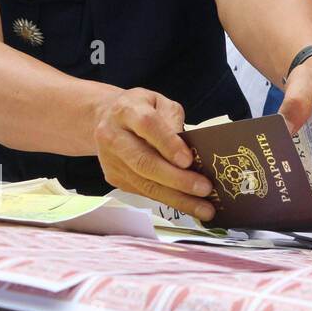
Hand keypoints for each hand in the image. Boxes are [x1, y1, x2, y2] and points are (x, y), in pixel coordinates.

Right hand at [93, 87, 214, 219]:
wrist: (107, 119)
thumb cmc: (141, 109)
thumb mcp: (160, 103)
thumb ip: (174, 119)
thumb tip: (188, 148)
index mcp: (126, 110)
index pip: (147, 126)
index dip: (168, 143)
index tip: (188, 160)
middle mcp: (113, 136)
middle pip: (144, 162)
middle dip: (177, 178)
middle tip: (204, 188)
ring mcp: (111, 160)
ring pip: (145, 183)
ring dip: (177, 198)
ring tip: (203, 207)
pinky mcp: (114, 178)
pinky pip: (144, 191)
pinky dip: (169, 200)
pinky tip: (189, 204)